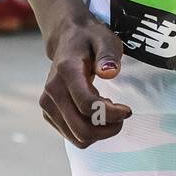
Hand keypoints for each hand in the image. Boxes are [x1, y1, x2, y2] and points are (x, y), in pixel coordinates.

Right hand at [39, 17, 131, 147]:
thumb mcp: (105, 39)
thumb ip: (108, 54)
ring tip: (107, 109)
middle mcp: (52, 91)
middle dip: (107, 129)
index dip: (112, 114)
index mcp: (67, 71)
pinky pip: (72, 136)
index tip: (127, 110)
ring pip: (77, 138)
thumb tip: (109, 72)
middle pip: (82, 130)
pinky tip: (95, 111)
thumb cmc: (90, 39)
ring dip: (99, 131)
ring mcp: (47, 104)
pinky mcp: (48, 113)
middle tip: (121, 114)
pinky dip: (88, 130)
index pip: (88, 105)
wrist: (67, 38)